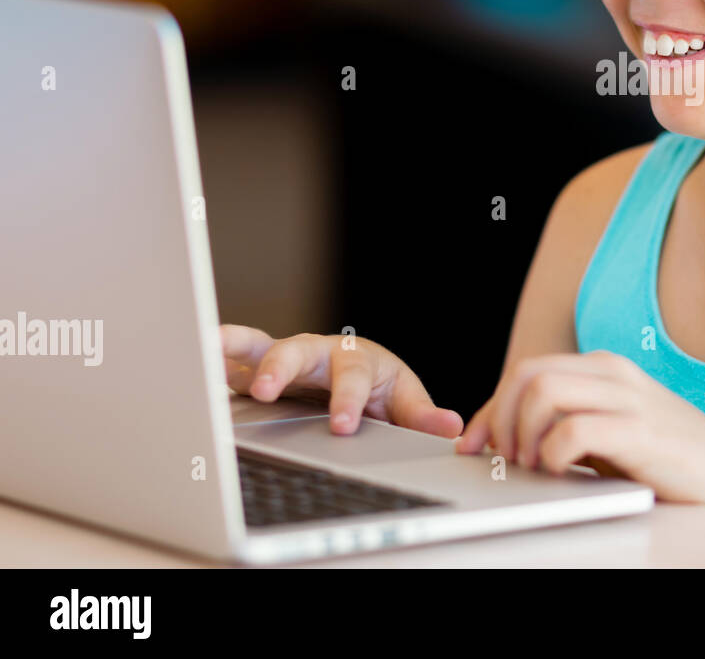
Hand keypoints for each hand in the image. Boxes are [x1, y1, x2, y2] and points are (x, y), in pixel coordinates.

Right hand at [220, 324, 462, 437]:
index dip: (349, 400)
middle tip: (267, 391)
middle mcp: (317, 352)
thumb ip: (422, 417)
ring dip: (234, 349)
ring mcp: (284, 357)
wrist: (356, 378)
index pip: (354, 377)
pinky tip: (184, 362)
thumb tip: (453, 427)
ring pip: (259, 345)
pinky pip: (229, 360)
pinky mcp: (255, 369)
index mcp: (358, 360)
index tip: (343, 425)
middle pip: (298, 351)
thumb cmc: (380, 389)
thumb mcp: (403, 402)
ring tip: (207, 353)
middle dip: (282, 369)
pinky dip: (209, 358)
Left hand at [454, 349, 704, 509]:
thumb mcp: (609, 431)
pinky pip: (573, 430)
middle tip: (500, 457)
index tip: (472, 444)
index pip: (526, 370)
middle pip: (528, 373)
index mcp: (603, 368)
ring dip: (523, 432)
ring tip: (529, 465)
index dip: (490, 408)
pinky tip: (558, 472)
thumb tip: (505, 436)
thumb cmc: (664, 459)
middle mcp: (613, 373)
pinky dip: (551, 453)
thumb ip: (567, 423)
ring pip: (543, 391)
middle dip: (500, 416)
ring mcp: (628, 399)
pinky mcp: (640, 432)